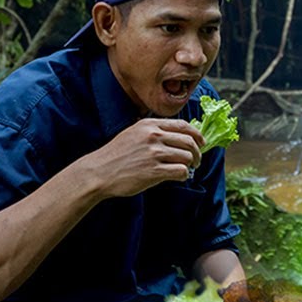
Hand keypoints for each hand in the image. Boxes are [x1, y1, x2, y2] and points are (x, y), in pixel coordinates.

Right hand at [84, 118, 202, 197]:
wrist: (99, 172)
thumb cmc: (116, 155)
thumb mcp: (133, 133)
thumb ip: (153, 131)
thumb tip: (177, 134)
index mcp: (149, 125)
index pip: (183, 125)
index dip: (197, 134)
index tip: (202, 142)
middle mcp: (153, 136)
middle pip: (189, 141)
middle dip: (197, 152)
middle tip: (196, 160)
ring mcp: (154, 154)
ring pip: (187, 156)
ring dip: (191, 164)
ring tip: (188, 169)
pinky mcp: (154, 171)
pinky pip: (181, 171)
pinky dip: (184, 175)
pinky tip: (179, 177)